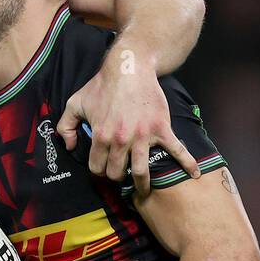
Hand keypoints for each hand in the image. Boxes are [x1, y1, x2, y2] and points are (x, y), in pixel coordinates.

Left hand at [56, 50, 199, 196]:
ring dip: (142, 184)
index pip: (97, 167)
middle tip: (121, 175)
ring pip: (141, 171)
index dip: (98, 171)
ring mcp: (143, 136)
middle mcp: (121, 140)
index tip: (103, 169)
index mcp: (100, 136)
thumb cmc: (101, 86)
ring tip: (143, 190)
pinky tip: (193, 173)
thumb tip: (70, 147)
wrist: (129, 69)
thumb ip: (66, 126)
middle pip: (117, 172)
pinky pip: (176, 150)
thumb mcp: (75, 103)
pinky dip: (187, 162)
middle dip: (117, 177)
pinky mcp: (161, 129)